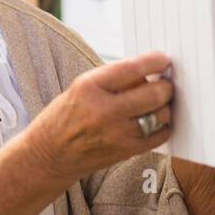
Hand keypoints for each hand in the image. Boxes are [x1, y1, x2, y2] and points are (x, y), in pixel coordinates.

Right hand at [26, 51, 174, 182]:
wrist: (48, 155)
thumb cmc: (65, 117)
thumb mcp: (81, 87)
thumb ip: (115, 79)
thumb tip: (151, 72)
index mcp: (89, 88)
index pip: (132, 68)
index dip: (154, 61)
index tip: (163, 59)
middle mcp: (104, 111)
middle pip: (154, 94)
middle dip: (165, 86)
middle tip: (165, 83)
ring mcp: (117, 134)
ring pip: (161, 115)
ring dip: (165, 106)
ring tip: (157, 103)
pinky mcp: (126, 152)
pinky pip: (159, 136)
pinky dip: (163, 126)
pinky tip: (155, 120)